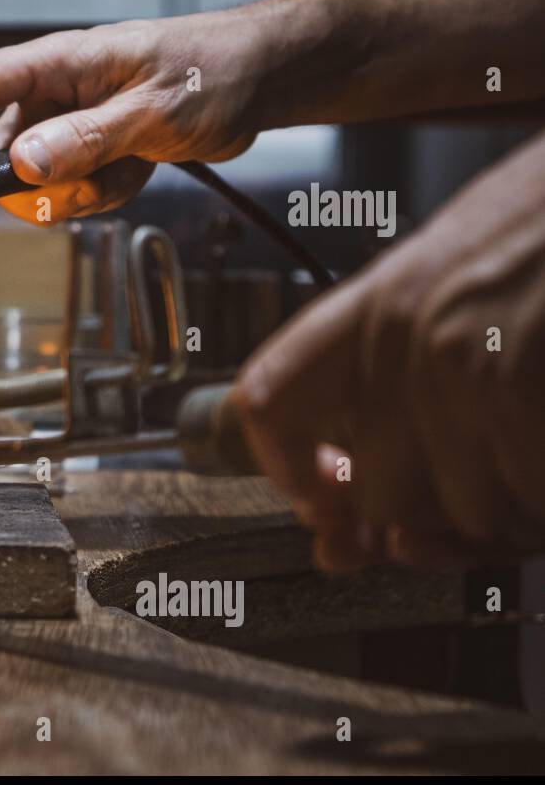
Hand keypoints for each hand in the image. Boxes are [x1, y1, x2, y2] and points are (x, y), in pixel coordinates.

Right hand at [0, 11, 275, 222]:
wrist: (257, 80)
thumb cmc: (212, 72)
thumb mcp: (152, 111)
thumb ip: (86, 138)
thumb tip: (23, 164)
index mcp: (59, 64)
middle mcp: (54, 94)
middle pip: (0, 151)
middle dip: (38, 184)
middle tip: (84, 185)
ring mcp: (70, 125)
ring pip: (37, 182)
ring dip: (80, 192)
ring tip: (127, 169)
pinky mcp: (89, 151)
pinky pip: (72, 191)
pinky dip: (102, 193)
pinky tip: (137, 170)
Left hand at [234, 131, 544, 569]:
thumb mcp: (462, 271)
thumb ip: (405, 364)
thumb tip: (380, 513)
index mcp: (378, 300)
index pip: (266, 404)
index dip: (286, 469)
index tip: (326, 497)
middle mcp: (401, 332)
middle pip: (379, 495)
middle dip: (438, 512)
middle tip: (486, 480)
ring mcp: (458, 363)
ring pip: (462, 513)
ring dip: (513, 509)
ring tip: (537, 445)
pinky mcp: (515, 391)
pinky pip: (524, 504)